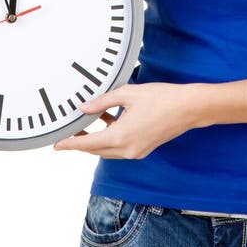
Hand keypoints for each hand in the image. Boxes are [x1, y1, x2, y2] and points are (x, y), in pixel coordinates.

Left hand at [53, 82, 201, 158]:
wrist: (189, 108)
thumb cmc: (162, 98)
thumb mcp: (128, 94)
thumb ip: (103, 102)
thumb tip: (85, 107)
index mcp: (121, 137)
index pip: (88, 144)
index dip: (70, 144)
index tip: (57, 145)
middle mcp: (128, 149)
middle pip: (96, 150)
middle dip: (82, 142)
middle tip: (70, 131)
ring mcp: (137, 151)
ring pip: (108, 150)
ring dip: (96, 140)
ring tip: (87, 123)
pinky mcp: (144, 149)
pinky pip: (120, 147)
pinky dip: (111, 138)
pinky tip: (109, 121)